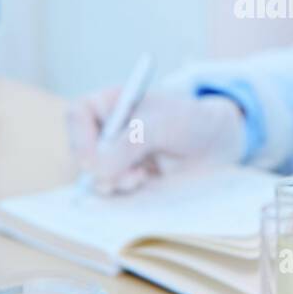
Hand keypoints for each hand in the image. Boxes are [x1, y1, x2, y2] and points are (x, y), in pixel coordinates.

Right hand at [65, 88, 244, 194]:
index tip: (93, 160)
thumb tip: (97, 168)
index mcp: (111, 103)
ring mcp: (114, 154)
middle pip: (81, 152)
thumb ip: (129, 143)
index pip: (77, 115)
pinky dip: (124, 190)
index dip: (79, 138)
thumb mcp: (163, 124)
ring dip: (114, 181)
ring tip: (141, 176)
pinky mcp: (125, 176)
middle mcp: (106, 129)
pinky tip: (146, 182)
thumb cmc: (190, 120)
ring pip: (95, 175)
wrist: (215, 144)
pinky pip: (112, 189)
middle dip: (100, 167)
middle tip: (127, 175)